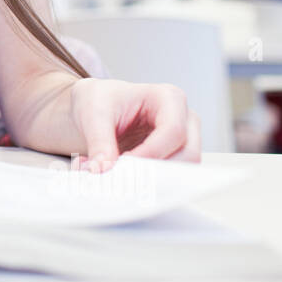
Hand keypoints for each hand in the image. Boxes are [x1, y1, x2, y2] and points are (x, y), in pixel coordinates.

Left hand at [67, 78, 200, 171]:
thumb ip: (99, 142)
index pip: (173, 130)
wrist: (96, 107)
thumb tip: (102, 169)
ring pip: (182, 171)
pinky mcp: (173, 159)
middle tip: (123, 176)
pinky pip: (170, 179)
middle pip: (187, 154)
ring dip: (151, 179)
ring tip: (119, 175)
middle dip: (155, 169)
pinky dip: (148, 183)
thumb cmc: (101, 100)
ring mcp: (183, 141)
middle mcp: (184, 119)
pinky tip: (125, 178)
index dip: (150, 152)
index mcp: (169, 98)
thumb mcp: (94, 114)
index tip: (123, 164)